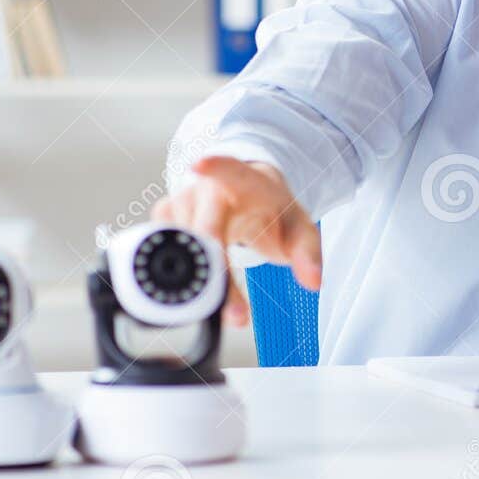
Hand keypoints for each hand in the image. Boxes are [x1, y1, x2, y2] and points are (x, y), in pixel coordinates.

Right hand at [149, 155, 321, 326]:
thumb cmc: (272, 208)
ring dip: (202, 285)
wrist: (250, 198)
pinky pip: (164, 250)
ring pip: (181, 246)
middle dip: (215, 272)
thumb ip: (308, 253)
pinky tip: (205, 292)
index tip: (200, 165)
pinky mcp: (166, 220)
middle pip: (203, 228)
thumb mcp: (299, 227)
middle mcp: (206, 188)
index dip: (213, 167)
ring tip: (231, 309)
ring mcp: (182, 202)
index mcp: (242, 181)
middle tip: (235, 312)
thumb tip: (313, 281)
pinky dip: (185, 278)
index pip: (227, 168)